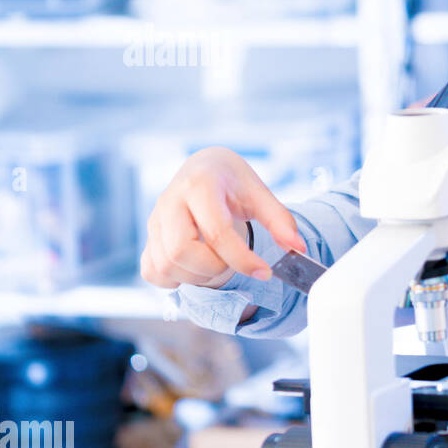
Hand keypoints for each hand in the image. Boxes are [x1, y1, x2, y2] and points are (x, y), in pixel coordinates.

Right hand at [140, 146, 305, 289]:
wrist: (204, 168)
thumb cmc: (232, 181)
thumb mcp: (259, 193)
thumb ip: (280, 221)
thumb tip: (299, 249)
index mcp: (200, 184)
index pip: (216, 231)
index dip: (243, 259)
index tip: (265, 272)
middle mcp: (170, 201)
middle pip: (181, 251)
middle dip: (214, 268)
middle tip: (233, 262)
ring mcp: (154, 220)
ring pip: (165, 265)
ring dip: (197, 276)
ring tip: (219, 263)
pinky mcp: (148, 237)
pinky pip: (152, 271)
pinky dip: (175, 279)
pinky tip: (197, 268)